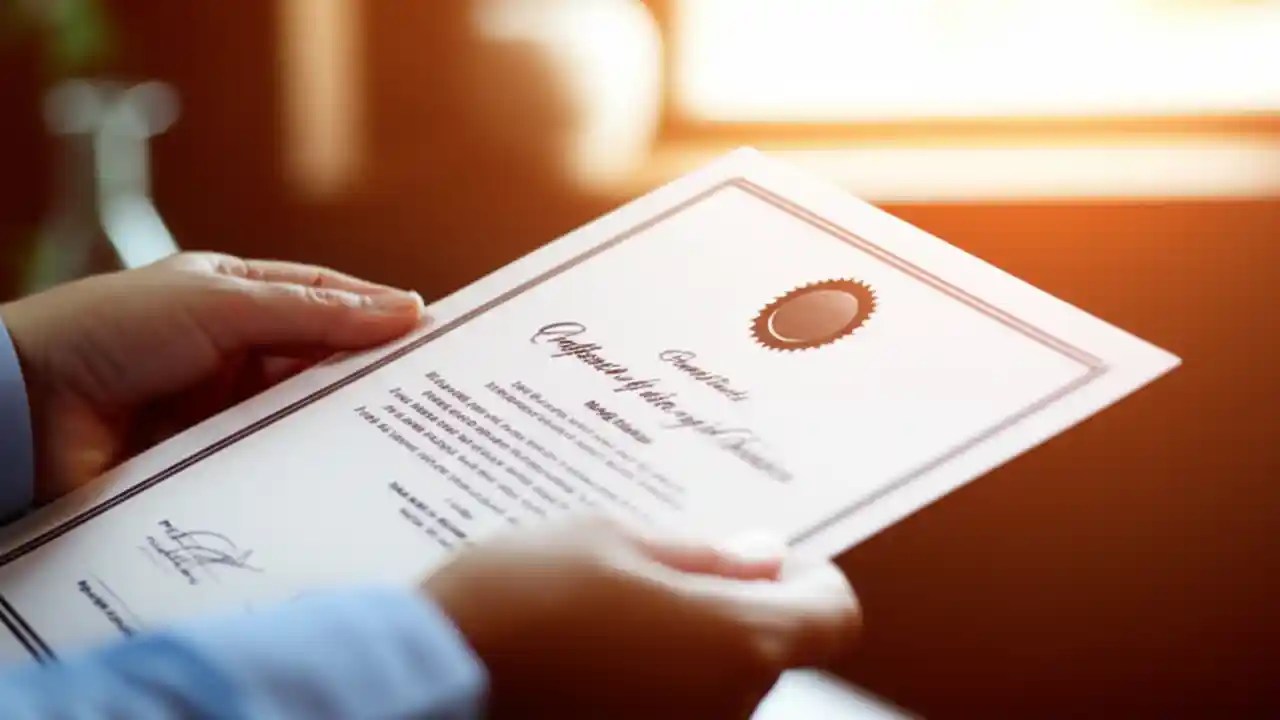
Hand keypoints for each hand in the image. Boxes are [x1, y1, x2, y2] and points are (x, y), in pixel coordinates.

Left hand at [0, 252, 424, 502]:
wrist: (21, 411)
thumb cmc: (110, 332)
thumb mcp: (223, 304)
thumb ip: (315, 311)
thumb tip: (407, 309)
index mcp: (233, 295)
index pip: (323, 298)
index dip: (376, 311)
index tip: (432, 331)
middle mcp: (233, 350)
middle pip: (319, 359)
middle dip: (369, 372)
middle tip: (432, 393)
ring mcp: (222, 408)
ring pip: (302, 412)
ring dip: (343, 421)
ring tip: (402, 435)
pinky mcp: (211, 460)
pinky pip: (274, 458)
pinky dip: (307, 462)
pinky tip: (345, 470)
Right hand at [424, 517, 859, 718]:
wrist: (426, 682)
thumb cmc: (518, 599)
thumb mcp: (611, 540)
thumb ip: (702, 555)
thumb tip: (760, 558)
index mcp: (736, 641)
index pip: (831, 617)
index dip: (811, 580)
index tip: (769, 560)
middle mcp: (724, 706)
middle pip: (768, 648)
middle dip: (731, 604)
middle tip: (659, 567)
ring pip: (715, 680)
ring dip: (685, 643)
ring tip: (609, 607)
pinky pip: (671, 708)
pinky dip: (650, 680)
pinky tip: (591, 652)